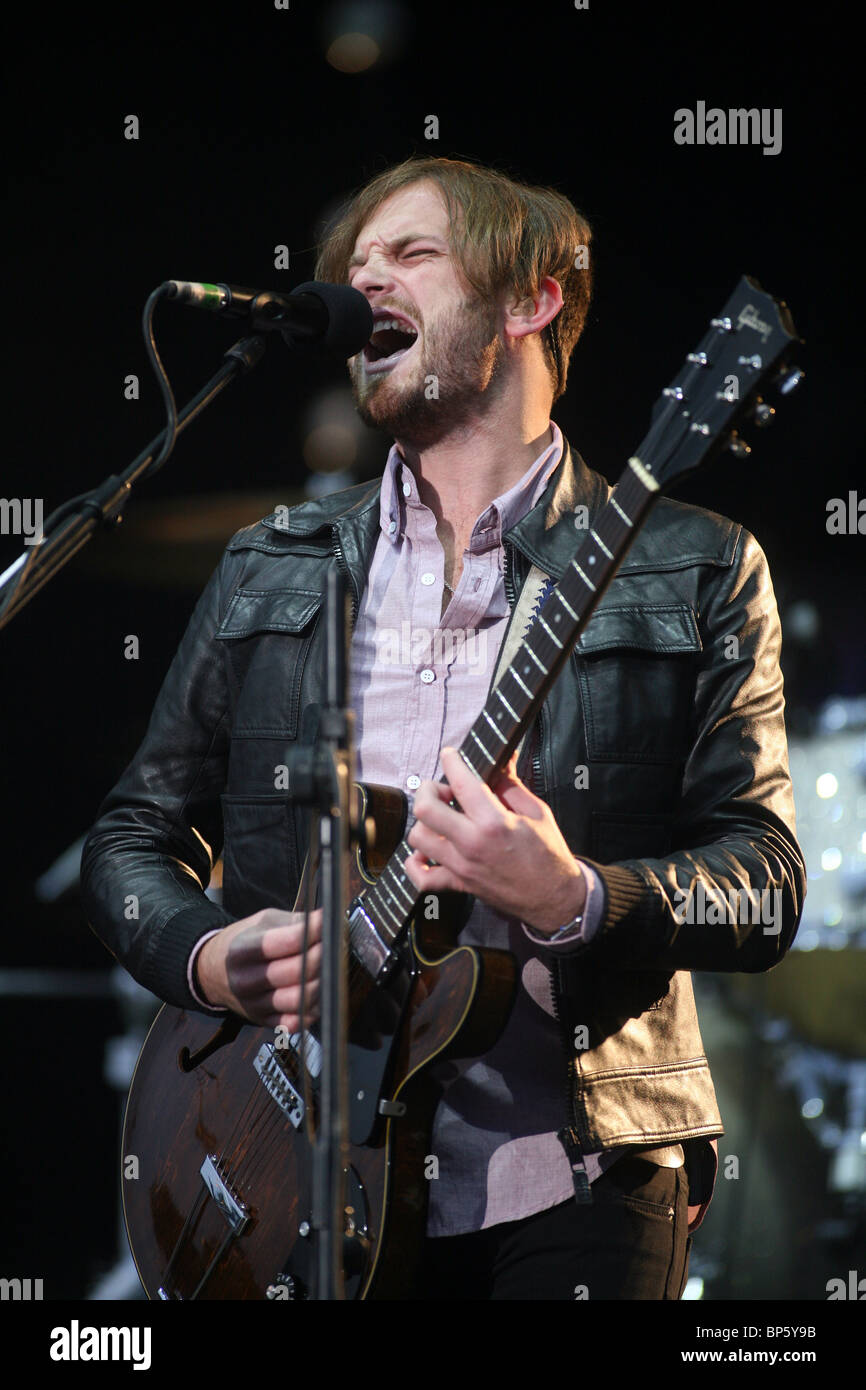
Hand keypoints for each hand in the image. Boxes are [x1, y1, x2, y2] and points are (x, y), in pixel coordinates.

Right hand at [196, 906, 322, 1029]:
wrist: (212, 972)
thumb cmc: (242, 943)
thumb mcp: (262, 922)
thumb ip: (295, 922)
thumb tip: (327, 919)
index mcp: (243, 950)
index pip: (286, 941)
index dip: (314, 932)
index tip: (328, 923)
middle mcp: (245, 980)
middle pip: (296, 971)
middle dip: (322, 955)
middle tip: (334, 944)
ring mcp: (253, 1005)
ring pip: (299, 999)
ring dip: (322, 982)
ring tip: (328, 967)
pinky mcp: (263, 1021)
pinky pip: (295, 1022)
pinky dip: (312, 1009)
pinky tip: (317, 993)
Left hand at [404, 746, 586, 934]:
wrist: (554, 898)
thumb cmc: (549, 855)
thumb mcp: (537, 812)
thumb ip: (511, 785)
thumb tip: (502, 759)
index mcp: (494, 823)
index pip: (462, 783)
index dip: (452, 762)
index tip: (450, 755)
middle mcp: (472, 844)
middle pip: (426, 809)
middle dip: (429, 790)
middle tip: (444, 790)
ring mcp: (462, 867)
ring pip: (418, 838)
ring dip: (424, 822)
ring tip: (441, 818)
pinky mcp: (459, 884)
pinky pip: (422, 878)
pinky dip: (416, 864)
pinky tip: (426, 852)